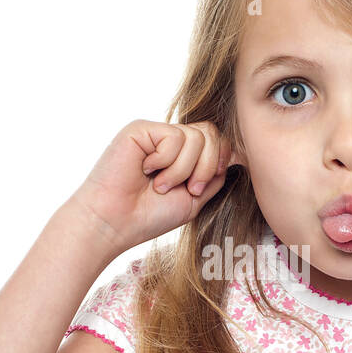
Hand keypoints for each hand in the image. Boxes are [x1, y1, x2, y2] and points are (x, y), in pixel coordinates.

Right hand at [71, 119, 232, 254]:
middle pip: (211, 133)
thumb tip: (236, 154)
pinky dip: (165, 161)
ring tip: (160, 185)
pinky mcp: (141, 129)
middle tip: (187, 189)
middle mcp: (170, 141)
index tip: (199, 188)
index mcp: (183, 155)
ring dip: (183, 170)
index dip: (218, 161)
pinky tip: (146, 171)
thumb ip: (214, 175)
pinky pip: (174, 136)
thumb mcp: (194, 199)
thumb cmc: (149, 216)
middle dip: (206, 166)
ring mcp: (156, 133)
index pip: (216, 141)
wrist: (115, 223)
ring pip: (196, 137)